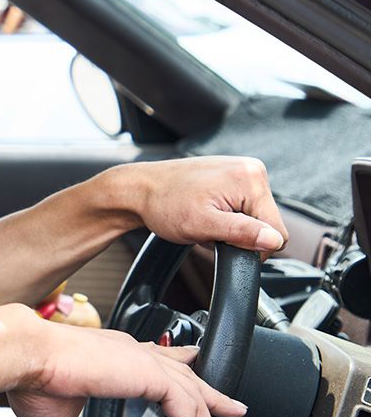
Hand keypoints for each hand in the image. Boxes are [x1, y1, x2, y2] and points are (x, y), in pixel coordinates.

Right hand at [6, 323, 246, 416]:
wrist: (24, 356)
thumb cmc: (31, 378)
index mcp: (113, 354)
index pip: (157, 357)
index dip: (180, 364)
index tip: (194, 365)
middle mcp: (131, 350)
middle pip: (186, 373)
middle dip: (211, 395)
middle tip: (233, 410)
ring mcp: (143, 360)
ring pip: (192, 393)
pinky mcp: (148, 373)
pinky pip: (185, 408)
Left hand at [117, 156, 287, 255]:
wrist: (139, 190)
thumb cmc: (163, 204)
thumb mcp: (203, 225)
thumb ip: (242, 233)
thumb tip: (274, 240)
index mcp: (250, 178)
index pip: (278, 231)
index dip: (254, 247)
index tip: (225, 243)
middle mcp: (251, 170)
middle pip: (266, 223)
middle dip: (240, 235)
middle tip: (209, 230)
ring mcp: (241, 171)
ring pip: (253, 218)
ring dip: (231, 228)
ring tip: (204, 221)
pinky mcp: (231, 176)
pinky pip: (242, 208)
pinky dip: (226, 218)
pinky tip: (206, 215)